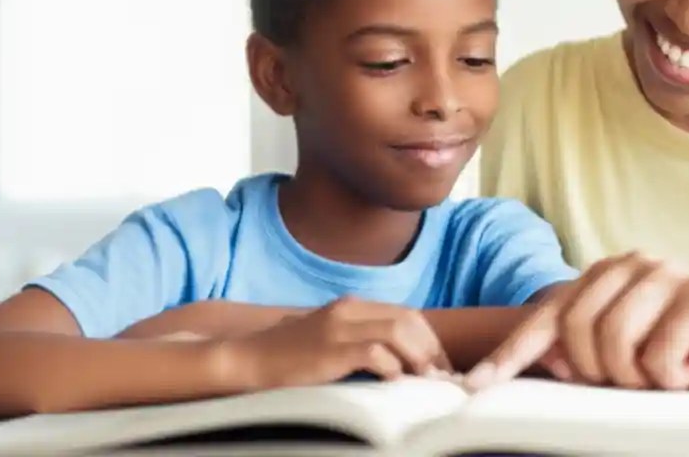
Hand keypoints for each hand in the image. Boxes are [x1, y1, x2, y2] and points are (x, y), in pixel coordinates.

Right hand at [224, 296, 453, 390]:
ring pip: (397, 333)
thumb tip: (401, 364)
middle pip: (409, 320)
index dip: (430, 340)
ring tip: (426, 382)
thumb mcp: (330, 339)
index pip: (407, 315)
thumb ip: (362, 341)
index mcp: (353, 306)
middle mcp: (349, 310)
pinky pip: (373, 353)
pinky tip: (395, 382)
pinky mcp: (329, 350)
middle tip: (442, 378)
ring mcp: (338, 328)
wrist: (246, 360)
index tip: (441, 367)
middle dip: (432, 350)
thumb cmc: (288, 357)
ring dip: (418, 358)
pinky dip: (391, 367)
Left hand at [465, 252, 688, 391]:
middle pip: (575, 330)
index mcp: (609, 274)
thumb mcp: (637, 353)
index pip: (549, 313)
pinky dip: (674, 376)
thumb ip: (591, 350)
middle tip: (638, 379)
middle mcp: (632, 263)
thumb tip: (549, 358)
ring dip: (640, 376)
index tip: (476, 385)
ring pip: (613, 346)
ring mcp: (664, 273)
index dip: (511, 352)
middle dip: (599, 371)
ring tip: (672, 369)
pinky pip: (657, 357)